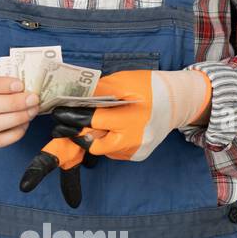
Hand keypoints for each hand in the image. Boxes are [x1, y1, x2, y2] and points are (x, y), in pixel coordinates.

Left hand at [52, 69, 210, 162]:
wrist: (178, 102)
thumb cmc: (149, 87)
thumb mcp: (125, 81)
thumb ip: (100, 90)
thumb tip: (75, 96)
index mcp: (132, 118)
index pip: (94, 120)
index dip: (73, 117)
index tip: (58, 113)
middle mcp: (135, 139)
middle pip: (95, 144)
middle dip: (77, 135)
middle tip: (63, 126)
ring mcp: (137, 150)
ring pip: (102, 149)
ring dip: (92, 138)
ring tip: (86, 125)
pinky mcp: (138, 156)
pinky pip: (113, 152)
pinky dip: (106, 142)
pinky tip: (108, 130)